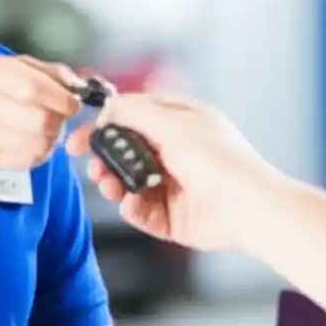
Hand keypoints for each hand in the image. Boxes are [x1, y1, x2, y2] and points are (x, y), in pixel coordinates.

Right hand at [0, 55, 83, 170]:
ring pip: (36, 145)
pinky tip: (30, 143)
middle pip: (38, 121)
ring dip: (49, 140)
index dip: (61, 99)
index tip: (71, 103)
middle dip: (57, 121)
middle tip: (57, 117)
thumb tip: (78, 84)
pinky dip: (37, 154)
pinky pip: (26, 162)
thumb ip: (48, 71)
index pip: (35, 88)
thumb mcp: (9, 66)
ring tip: (42, 130)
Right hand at [67, 93, 281, 252]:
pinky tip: (132, 205)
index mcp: (178, 122)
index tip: (78, 138)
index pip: (131, 117)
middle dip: (105, 159)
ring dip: (113, 184)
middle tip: (94, 166)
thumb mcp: (171, 123)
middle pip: (125, 152)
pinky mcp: (173, 216)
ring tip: (110, 186)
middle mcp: (175, 152)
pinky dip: (132, 209)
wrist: (248, 208)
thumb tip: (106, 109)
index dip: (102, 126)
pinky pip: (141, 212)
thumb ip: (133, 112)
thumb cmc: (220, 160)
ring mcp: (174, 185)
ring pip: (129, 183)